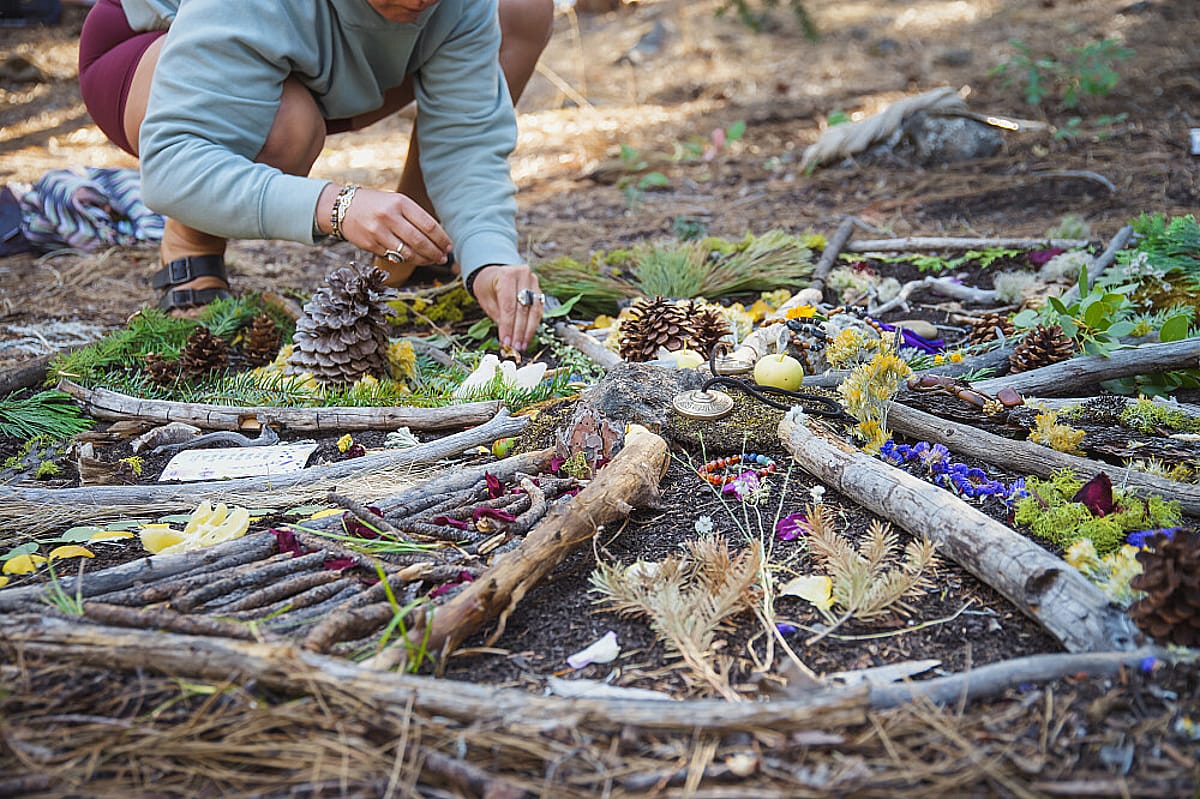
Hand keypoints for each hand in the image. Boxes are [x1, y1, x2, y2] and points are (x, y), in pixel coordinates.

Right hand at [323, 185, 452, 265]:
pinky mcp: (371, 244)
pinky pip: (394, 257)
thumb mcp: (396, 202)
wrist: (343, 207)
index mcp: (400, 202)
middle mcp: (390, 216)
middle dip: (435, 252)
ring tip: (432, 261)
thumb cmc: (377, 205)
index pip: (429, 225)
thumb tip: (439, 238)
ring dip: (424, 260)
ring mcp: (379, 231)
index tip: (449, 246)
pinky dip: (408, 260)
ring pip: (408, 253)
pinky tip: (415, 259)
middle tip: (443, 258)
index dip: (442, 239)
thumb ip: (415, 217)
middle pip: (420, 241)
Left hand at [470, 264, 542, 351]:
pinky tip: (527, 337)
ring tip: (522, 345)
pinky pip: (538, 311)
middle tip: (514, 347)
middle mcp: (523, 276)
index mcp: (507, 275)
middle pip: (523, 309)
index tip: (506, 342)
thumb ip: (498, 317)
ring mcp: (533, 282)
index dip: (508, 326)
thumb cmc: (488, 287)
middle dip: (518, 331)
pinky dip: (533, 326)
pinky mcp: (539, 291)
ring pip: (534, 311)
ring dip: (528, 331)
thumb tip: (507, 339)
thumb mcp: (486, 300)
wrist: (494, 275)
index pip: (509, 306)